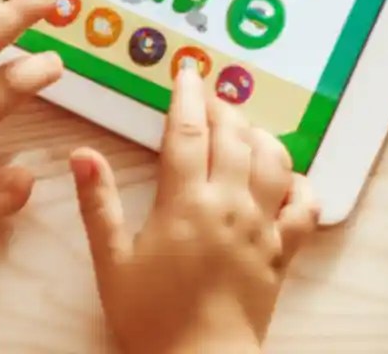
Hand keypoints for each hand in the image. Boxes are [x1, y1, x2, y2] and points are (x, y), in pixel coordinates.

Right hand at [71, 68, 319, 353]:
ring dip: (259, 136)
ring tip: (243, 128)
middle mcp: (229, 206)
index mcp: (184, 203)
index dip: (187, 96)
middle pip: (234, 137)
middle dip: (223, 107)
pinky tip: (286, 177)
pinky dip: (300, 184)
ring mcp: (262, 227)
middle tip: (210, 94)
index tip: (187, 72)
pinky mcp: (284, 252)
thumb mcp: (112, 261)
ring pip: (274, 162)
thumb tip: (82, 154)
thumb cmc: (150, 316)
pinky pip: (305, 207)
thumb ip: (98, 203)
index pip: (188, 131)